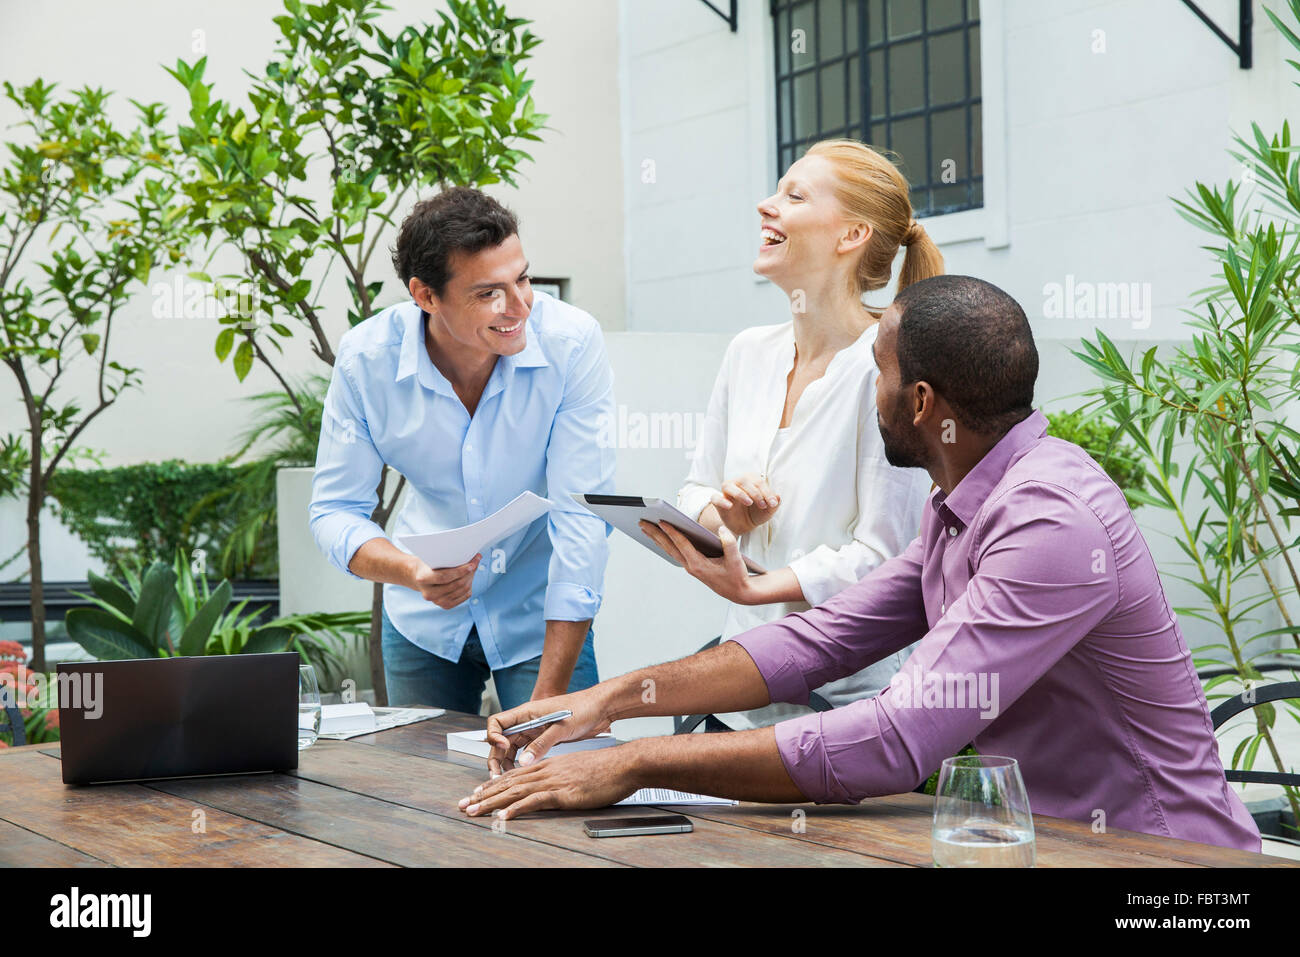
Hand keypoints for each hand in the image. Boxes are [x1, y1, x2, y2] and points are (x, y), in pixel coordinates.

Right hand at [409, 554, 479, 608]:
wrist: (417, 576)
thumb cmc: (426, 563)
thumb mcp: (431, 558)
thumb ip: (445, 557)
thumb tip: (467, 555)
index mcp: (423, 579)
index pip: (444, 577)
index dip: (460, 571)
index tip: (472, 564)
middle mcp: (429, 593)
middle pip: (455, 584)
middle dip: (469, 573)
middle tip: (476, 562)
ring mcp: (436, 601)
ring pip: (461, 591)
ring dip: (470, 579)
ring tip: (474, 569)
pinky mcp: (444, 605)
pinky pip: (463, 597)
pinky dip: (469, 587)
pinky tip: (470, 579)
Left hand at [458, 746, 638, 819]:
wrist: (624, 764)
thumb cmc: (605, 769)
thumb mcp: (577, 770)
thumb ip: (561, 777)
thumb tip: (552, 787)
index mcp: (548, 765)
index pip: (514, 775)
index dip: (493, 785)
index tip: (477, 794)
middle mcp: (546, 771)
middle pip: (508, 783)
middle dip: (483, 795)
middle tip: (464, 805)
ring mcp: (553, 780)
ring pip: (515, 791)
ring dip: (491, 802)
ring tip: (473, 811)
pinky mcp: (563, 792)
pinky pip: (534, 801)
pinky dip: (516, 809)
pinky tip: (503, 816)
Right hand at [483, 686, 611, 776]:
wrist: (600, 708)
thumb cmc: (583, 708)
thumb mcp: (561, 727)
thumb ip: (542, 744)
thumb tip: (524, 762)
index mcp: (527, 712)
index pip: (497, 722)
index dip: (494, 736)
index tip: (502, 748)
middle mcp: (527, 721)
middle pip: (501, 740)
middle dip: (496, 758)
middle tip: (496, 777)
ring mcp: (534, 730)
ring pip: (511, 748)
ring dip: (507, 763)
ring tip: (507, 780)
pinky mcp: (543, 738)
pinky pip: (525, 751)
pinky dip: (521, 763)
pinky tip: (523, 774)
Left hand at [639, 519, 756, 603]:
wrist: (739, 592)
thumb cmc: (737, 576)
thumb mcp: (736, 560)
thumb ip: (729, 543)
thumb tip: (721, 529)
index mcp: (699, 564)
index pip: (682, 545)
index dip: (672, 532)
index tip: (661, 521)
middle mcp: (691, 566)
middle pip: (669, 547)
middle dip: (655, 534)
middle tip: (642, 522)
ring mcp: (690, 567)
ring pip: (670, 550)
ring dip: (657, 538)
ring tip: (645, 528)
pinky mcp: (692, 566)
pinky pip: (675, 553)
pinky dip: (666, 543)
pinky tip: (660, 537)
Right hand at [712, 474, 779, 535]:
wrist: (744, 527)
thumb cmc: (756, 513)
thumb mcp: (768, 511)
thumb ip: (774, 504)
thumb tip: (779, 497)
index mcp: (751, 481)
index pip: (759, 482)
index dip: (767, 492)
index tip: (773, 504)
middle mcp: (737, 483)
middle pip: (744, 480)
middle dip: (756, 493)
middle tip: (763, 505)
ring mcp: (726, 492)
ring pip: (729, 486)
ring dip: (740, 493)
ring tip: (749, 503)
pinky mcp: (718, 503)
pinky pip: (715, 498)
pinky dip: (721, 501)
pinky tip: (730, 506)